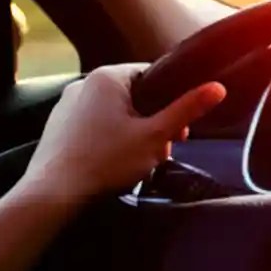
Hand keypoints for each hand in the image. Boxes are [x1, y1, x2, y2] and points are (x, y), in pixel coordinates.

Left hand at [18, 63, 225, 202]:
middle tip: (162, 149)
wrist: (52, 194)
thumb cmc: (107, 161)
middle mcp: (84, 83)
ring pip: (114, 112)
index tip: (180, 129)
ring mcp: (66, 105)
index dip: (173, 101)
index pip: (153, 76)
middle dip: (153, 122)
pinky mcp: (57, 126)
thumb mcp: (155, 137)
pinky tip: (112, 162)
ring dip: (133, 132)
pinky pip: (93, 124)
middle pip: (134, 96)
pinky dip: (108, 138)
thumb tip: (218, 87)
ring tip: (138, 160)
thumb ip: (187, 110)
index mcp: (108, 77)